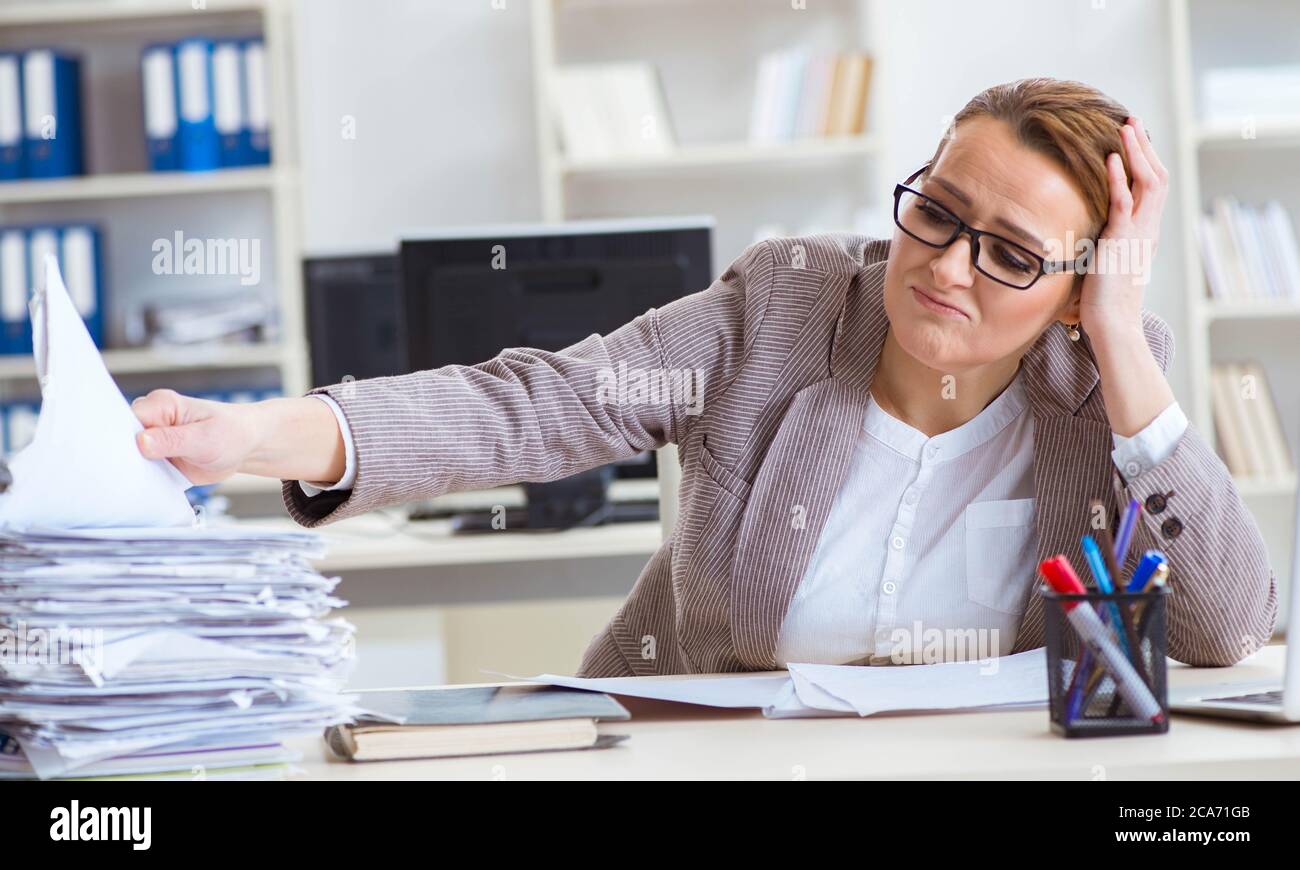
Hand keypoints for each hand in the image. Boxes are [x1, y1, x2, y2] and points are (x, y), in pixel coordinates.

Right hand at [132, 389, 259, 485]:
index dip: (121, 439)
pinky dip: (142, 479)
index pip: (126, 419)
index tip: (125, 457)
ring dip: (132, 470)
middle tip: (133, 473)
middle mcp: (153, 420)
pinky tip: (146, 486)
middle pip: (122, 438)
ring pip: (128, 456)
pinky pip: (140, 469)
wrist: (246, 447)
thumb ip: (173, 440)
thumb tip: (141, 441)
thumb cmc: (232, 433)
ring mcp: (153, 439)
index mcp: (162, 405)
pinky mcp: (156, 457)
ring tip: (143, 479)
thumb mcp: (205, 438)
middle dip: (124, 457)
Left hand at [1077, 115, 1169, 342]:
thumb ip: (1104, 239)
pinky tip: (1110, 158)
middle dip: (1144, 147)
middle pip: (1157, 176)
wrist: (1111, 323)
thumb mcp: (1106, 259)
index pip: (1153, 186)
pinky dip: (1118, 178)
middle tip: (1132, 121)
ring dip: (1136, 152)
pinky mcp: (1122, 241)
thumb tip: (1086, 227)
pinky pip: (1124, 202)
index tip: (1132, 138)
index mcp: (1145, 231)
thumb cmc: (1102, 298)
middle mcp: (1148, 228)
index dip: (1145, 160)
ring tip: (1125, 128)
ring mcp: (1138, 233)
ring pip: (1148, 182)